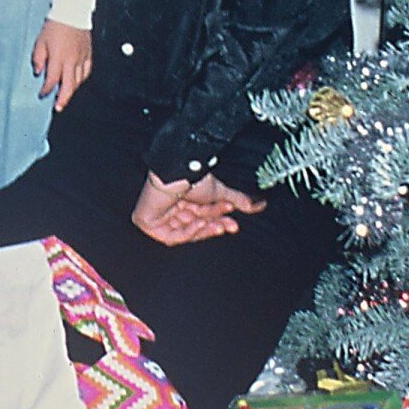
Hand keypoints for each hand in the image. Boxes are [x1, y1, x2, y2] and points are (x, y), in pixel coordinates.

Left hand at [32, 20, 91, 110]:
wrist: (72, 12)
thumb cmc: (55, 25)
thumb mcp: (40, 41)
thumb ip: (38, 58)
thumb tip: (38, 72)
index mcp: (58, 58)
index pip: (51, 80)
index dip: (46, 90)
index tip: (42, 94)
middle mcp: (71, 60)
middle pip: (69, 86)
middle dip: (63, 99)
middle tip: (58, 107)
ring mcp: (82, 58)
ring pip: (79, 81)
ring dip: (71, 90)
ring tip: (65, 95)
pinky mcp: (88, 54)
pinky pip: (86, 71)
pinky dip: (81, 79)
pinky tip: (76, 82)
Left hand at [131, 170, 265, 246]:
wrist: (176, 172)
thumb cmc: (193, 178)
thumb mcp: (220, 193)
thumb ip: (239, 200)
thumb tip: (261, 205)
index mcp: (184, 200)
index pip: (202, 218)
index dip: (218, 221)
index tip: (233, 223)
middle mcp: (170, 209)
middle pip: (194, 227)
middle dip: (213, 226)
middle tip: (230, 225)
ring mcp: (158, 216)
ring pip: (184, 234)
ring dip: (203, 229)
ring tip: (216, 223)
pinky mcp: (147, 222)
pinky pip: (170, 237)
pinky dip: (186, 232)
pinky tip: (198, 224)